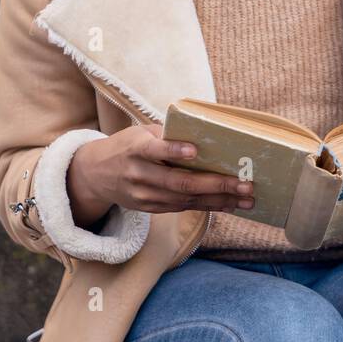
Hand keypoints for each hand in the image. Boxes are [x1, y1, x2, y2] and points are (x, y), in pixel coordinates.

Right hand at [68, 124, 254, 227]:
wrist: (95, 175)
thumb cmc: (126, 146)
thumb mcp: (140, 133)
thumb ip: (167, 135)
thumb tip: (206, 135)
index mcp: (135, 149)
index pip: (154, 150)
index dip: (174, 151)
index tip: (195, 151)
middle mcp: (139, 175)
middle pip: (180, 183)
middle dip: (216, 184)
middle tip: (244, 184)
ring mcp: (144, 196)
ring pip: (186, 200)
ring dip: (220, 200)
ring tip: (247, 198)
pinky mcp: (151, 208)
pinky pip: (184, 208)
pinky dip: (209, 206)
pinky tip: (230, 203)